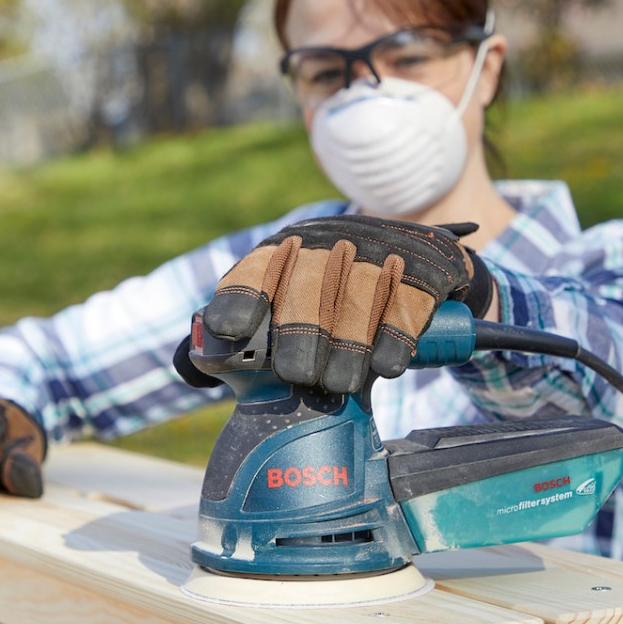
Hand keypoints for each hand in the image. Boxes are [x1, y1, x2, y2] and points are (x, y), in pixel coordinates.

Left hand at [203, 215, 491, 393]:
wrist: (416, 266)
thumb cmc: (336, 303)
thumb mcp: (290, 308)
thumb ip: (243, 339)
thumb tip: (196, 369)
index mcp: (285, 249)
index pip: (256, 270)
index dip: (241, 299)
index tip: (230, 330)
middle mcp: (329, 240)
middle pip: (308, 286)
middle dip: (302, 335)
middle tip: (298, 375)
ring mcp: (379, 247)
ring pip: (358, 296)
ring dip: (348, 346)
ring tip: (339, 384)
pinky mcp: (425, 265)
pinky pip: (408, 301)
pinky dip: (395, 337)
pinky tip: (385, 367)